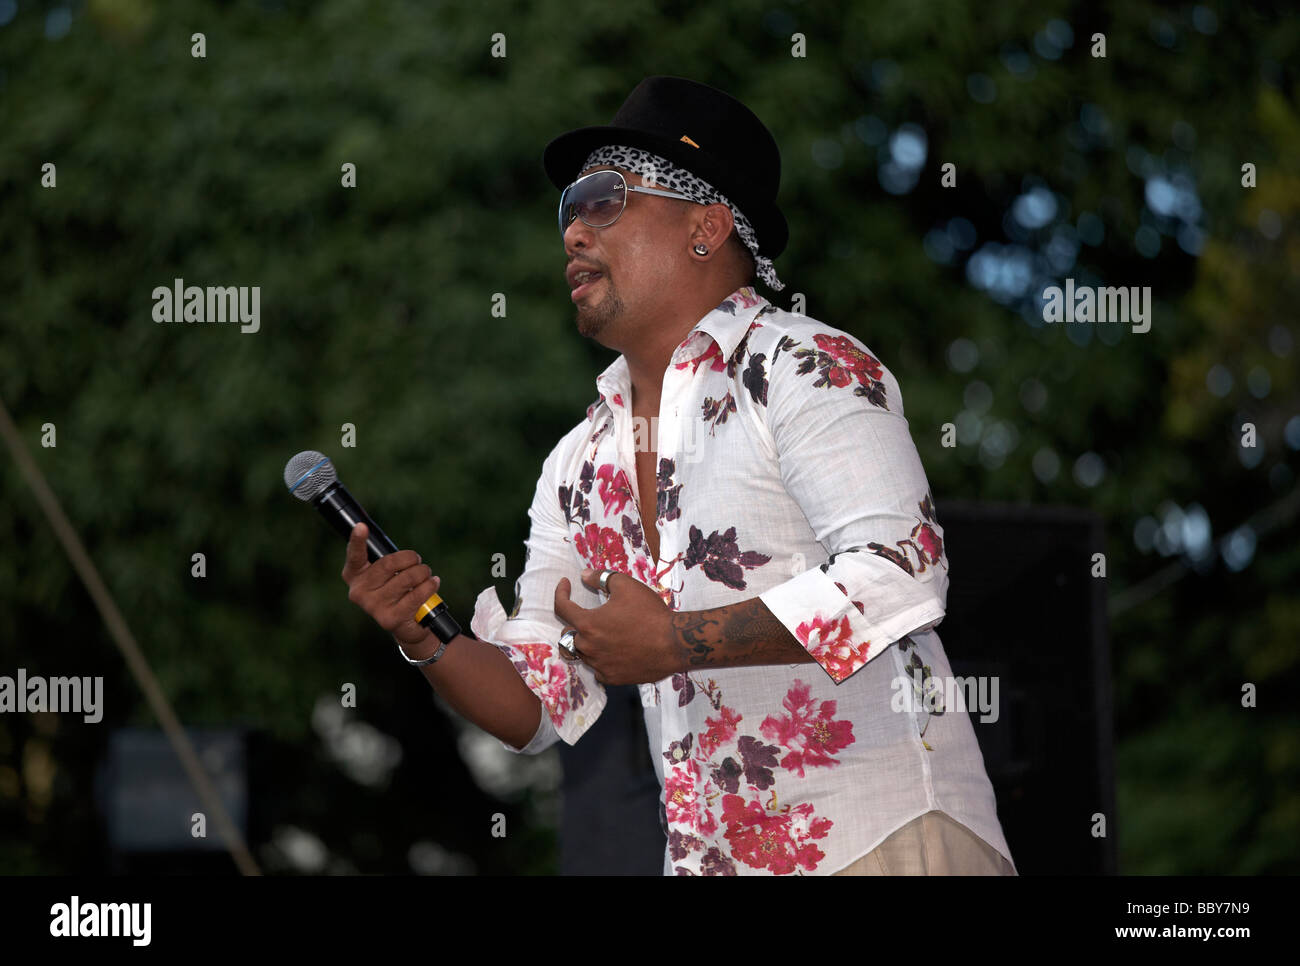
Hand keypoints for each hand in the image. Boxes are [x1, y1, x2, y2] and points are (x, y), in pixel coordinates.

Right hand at [341, 523, 440, 647]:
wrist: (407, 626)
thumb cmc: (396, 590)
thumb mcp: (386, 573)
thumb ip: (383, 558)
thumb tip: (378, 534)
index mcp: (354, 575)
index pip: (355, 555)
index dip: (357, 540)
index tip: (361, 527)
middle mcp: (359, 591)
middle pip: (388, 563)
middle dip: (410, 558)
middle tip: (417, 561)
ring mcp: (373, 607)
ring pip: (407, 578)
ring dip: (423, 572)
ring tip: (426, 574)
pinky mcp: (390, 619)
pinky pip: (417, 594)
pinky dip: (430, 585)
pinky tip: (433, 583)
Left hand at [552, 568, 677, 684]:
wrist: (674, 644)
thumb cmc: (650, 613)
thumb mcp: (627, 586)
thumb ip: (602, 578)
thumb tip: (584, 575)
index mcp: (588, 624)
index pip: (562, 608)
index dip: (560, 592)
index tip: (565, 584)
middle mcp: (589, 647)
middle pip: (568, 634)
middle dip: (576, 622)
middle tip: (591, 615)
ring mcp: (599, 665)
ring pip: (582, 653)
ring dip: (587, 642)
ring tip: (603, 633)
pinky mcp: (612, 678)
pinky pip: (597, 668)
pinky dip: (600, 659)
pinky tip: (613, 651)